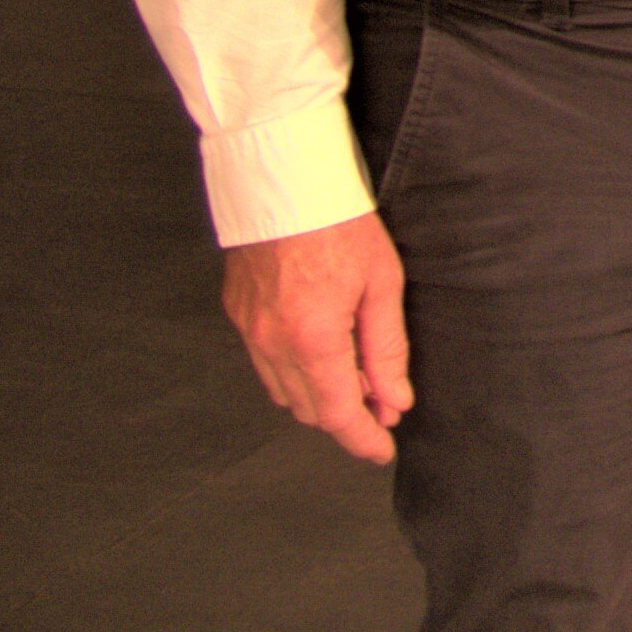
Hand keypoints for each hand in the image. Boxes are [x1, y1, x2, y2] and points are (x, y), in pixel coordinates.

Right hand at [223, 212, 410, 464]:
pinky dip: (293, 372)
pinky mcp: (237, 314)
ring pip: (283, 391)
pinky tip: (320, 353)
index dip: (362, 439)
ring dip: (318, 396)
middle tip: (382, 405)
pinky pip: (264, 364)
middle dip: (346, 415)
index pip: (337, 413)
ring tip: (357, 377)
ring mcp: (248, 330)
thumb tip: (395, 401)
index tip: (382, 450)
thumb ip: (387, 349)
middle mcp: (271, 344)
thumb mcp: (382, 283)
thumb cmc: (341, 223)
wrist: (285, 180)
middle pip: (309, 408)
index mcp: (312, 339)